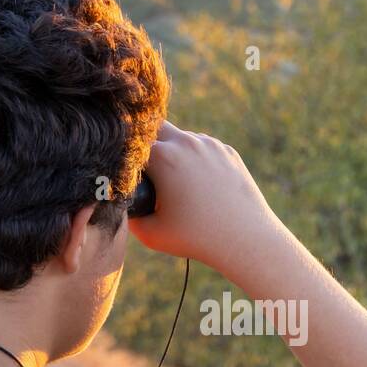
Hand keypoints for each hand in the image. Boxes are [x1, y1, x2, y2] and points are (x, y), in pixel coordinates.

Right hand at [128, 121, 281, 273]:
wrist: (246, 239)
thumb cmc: (196, 238)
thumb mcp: (151, 233)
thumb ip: (129, 214)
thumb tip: (121, 200)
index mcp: (163, 157)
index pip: (130, 143)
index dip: (125, 155)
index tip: (126, 173)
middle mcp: (186, 142)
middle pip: (154, 128)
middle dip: (147, 145)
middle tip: (147, 171)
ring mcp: (210, 144)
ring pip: (181, 137)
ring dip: (173, 150)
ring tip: (175, 180)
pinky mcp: (227, 152)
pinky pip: (203, 147)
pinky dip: (196, 159)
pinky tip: (199, 184)